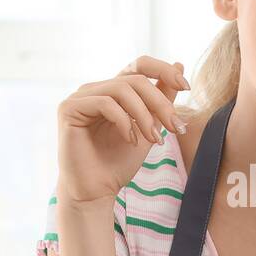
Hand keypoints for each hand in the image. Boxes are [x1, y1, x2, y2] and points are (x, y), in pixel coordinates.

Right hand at [57, 56, 188, 203]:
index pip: (140, 65)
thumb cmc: (119, 162)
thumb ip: (162, 99)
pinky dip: (124, 121)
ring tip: (153, 139)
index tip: (186, 87)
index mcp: (114, 90)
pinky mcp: (69, 108)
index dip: (164, 69)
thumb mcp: (149, 127)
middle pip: (136, 79)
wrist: (97, 191)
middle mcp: (96, 89)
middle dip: (160, 103)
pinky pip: (105, 103)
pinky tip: (130, 140)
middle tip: (175, 127)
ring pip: (122, 89)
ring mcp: (80, 97)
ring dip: (144, 115)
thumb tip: (180, 64)